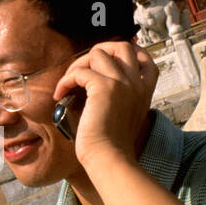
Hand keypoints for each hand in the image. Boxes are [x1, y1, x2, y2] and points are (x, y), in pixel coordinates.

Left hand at [52, 41, 158, 169]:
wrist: (110, 158)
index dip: (123, 52)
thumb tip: (97, 82)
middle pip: (122, 46)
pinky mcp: (105, 88)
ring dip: (78, 65)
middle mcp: (137, 83)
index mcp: (144, 90)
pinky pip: (79, 72)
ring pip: (98, 53)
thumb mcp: (125, 116)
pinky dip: (66, 80)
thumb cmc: (112, 144)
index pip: (143, 56)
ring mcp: (123, 83)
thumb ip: (120, 97)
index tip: (104, 61)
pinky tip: (60, 94)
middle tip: (82, 69)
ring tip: (68, 83)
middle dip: (99, 51)